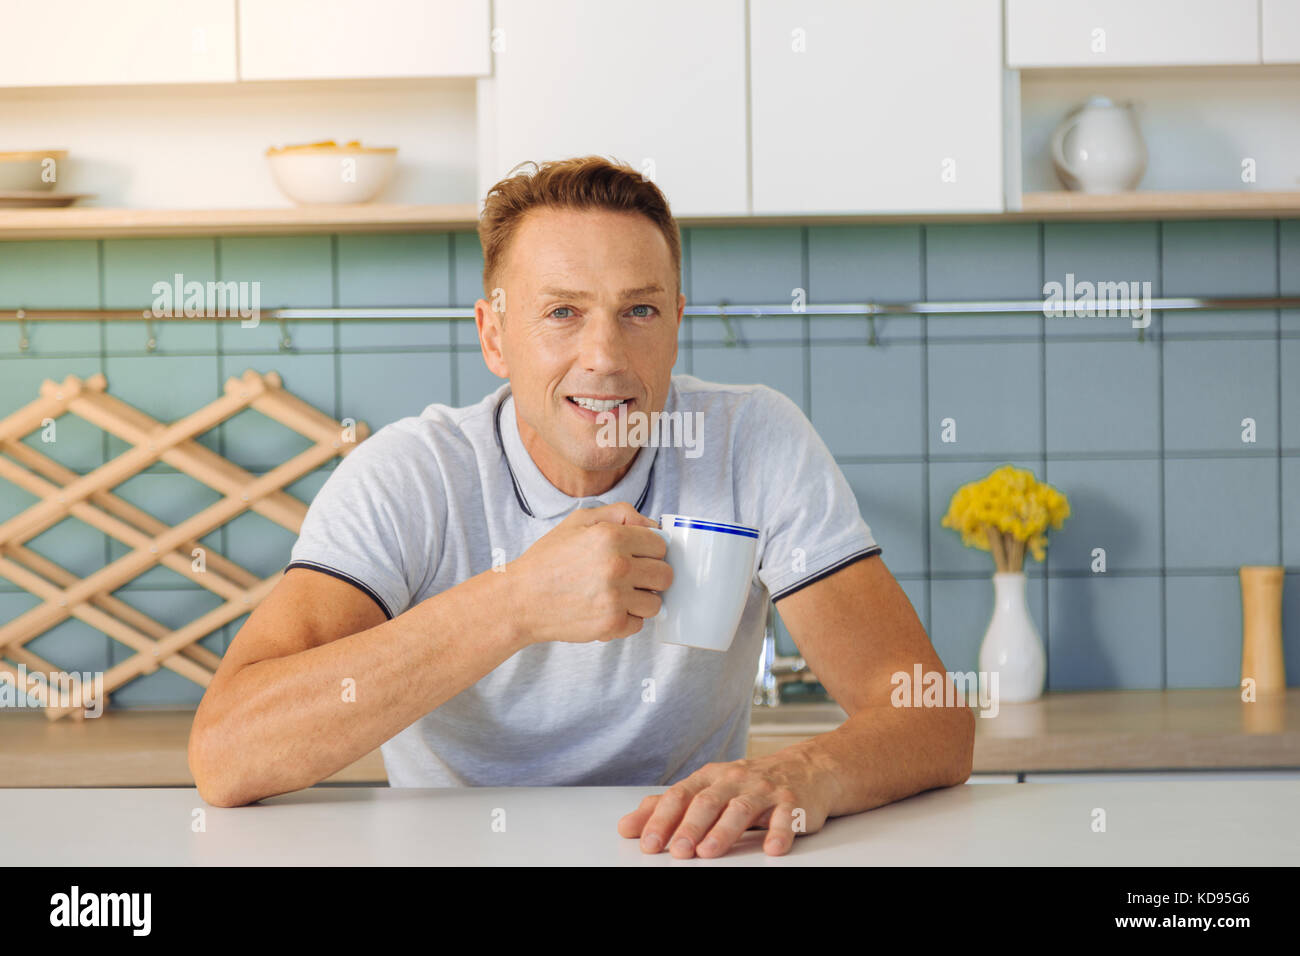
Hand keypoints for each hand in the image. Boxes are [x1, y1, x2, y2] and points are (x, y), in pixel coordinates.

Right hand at [504, 501, 671, 646]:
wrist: (520, 599)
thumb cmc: (548, 560)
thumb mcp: (579, 521)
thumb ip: (620, 513)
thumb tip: (655, 526)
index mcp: (612, 536)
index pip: (661, 545)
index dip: (650, 551)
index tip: (638, 556)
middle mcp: (618, 566)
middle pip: (665, 575)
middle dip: (651, 576)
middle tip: (630, 577)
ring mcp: (616, 598)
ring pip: (656, 603)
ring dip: (640, 601)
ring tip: (617, 595)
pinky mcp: (611, 624)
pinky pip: (638, 624)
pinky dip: (625, 620)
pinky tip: (605, 610)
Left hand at [617, 749, 837, 857]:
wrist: (807, 769)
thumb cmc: (750, 784)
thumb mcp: (708, 789)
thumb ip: (669, 808)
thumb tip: (627, 826)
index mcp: (710, 778)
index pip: (680, 796)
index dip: (662, 819)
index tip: (647, 843)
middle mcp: (735, 781)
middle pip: (707, 802)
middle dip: (689, 827)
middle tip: (676, 851)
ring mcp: (764, 791)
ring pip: (740, 809)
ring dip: (723, 831)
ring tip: (708, 852)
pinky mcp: (793, 803)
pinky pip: (785, 818)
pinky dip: (779, 833)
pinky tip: (771, 849)